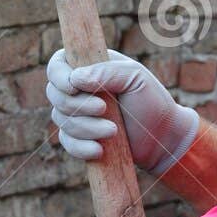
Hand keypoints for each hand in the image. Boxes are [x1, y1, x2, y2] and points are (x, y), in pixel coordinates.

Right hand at [45, 48, 199, 174]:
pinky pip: (66, 142)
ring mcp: (77, 115)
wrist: (162, 137)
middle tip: (104, 109)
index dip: (58, 76)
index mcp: (89, 67)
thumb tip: (75, 79)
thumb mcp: (135, 77)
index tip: (73, 87)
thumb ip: (106, 72)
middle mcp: (79, 90)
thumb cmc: (151, 101)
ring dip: (86, 128)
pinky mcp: (80, 138)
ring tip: (113, 131)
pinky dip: (80, 147)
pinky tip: (99, 150)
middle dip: (77, 105)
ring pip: (61, 120)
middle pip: (54, 94)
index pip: (57, 65)